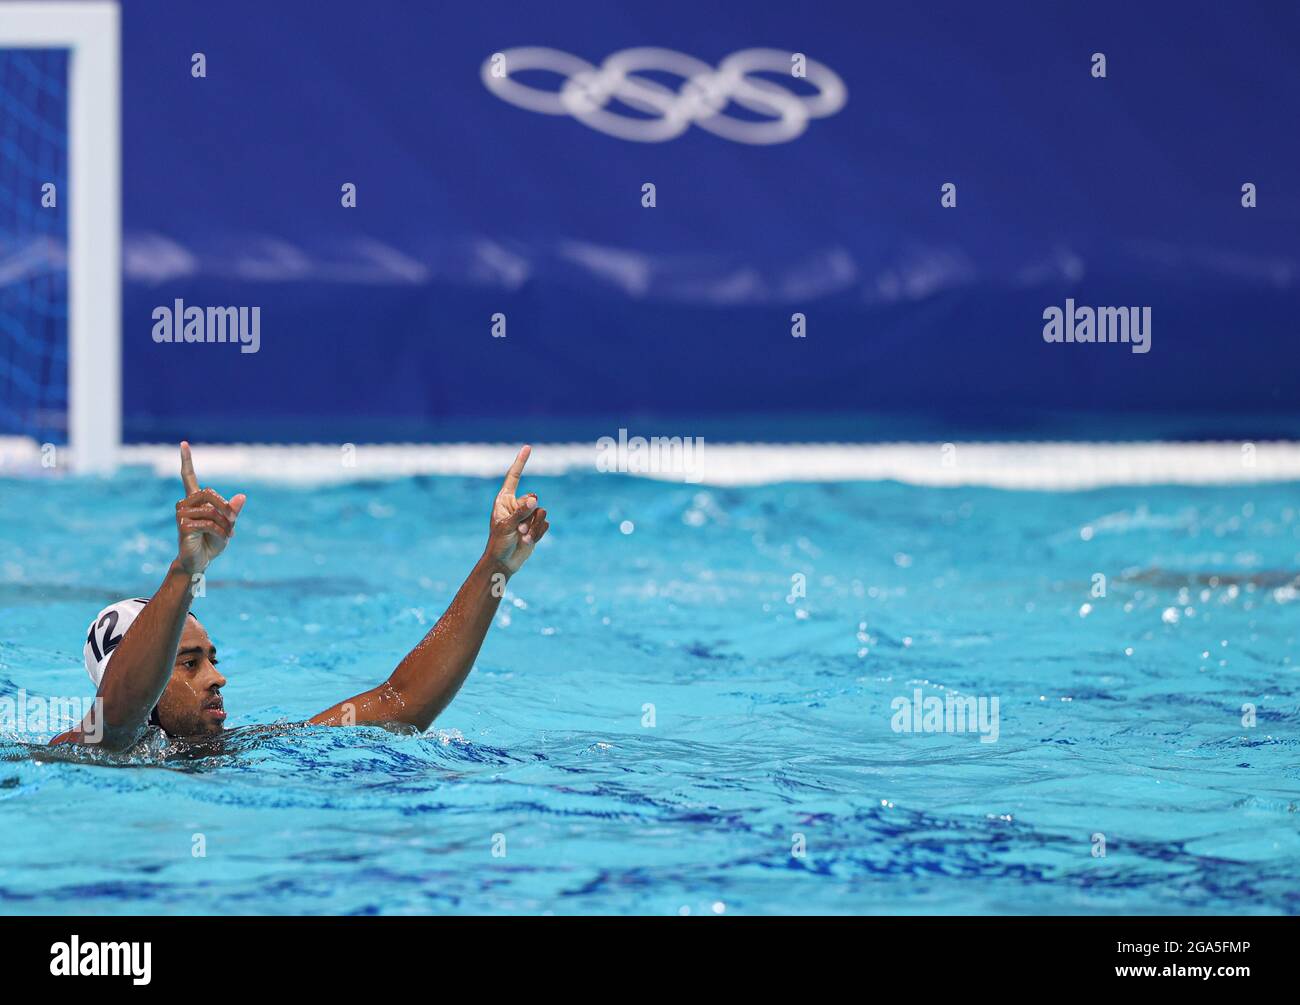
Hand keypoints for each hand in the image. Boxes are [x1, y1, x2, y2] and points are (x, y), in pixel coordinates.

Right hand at [175, 441, 246, 574]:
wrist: (200, 561)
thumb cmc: (213, 541)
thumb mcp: (228, 524)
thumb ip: (233, 510)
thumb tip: (242, 496)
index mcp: (195, 500)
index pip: (188, 476)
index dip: (187, 460)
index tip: (183, 443)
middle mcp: (185, 503)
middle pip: (210, 493)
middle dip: (226, 508)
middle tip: (233, 522)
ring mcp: (182, 514)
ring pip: (211, 510)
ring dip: (225, 524)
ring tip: (227, 534)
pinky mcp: (182, 526)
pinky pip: (208, 523)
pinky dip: (220, 532)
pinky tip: (222, 538)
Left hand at [485, 445, 548, 575]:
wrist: (504, 562)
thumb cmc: (499, 543)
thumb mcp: (506, 526)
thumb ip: (520, 512)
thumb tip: (535, 499)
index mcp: (505, 499)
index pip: (514, 476)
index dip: (521, 462)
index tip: (528, 447)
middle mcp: (517, 505)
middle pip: (534, 498)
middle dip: (529, 514)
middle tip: (519, 529)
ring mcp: (527, 516)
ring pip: (541, 512)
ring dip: (533, 526)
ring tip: (522, 536)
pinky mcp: (535, 527)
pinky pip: (545, 524)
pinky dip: (538, 534)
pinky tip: (527, 541)